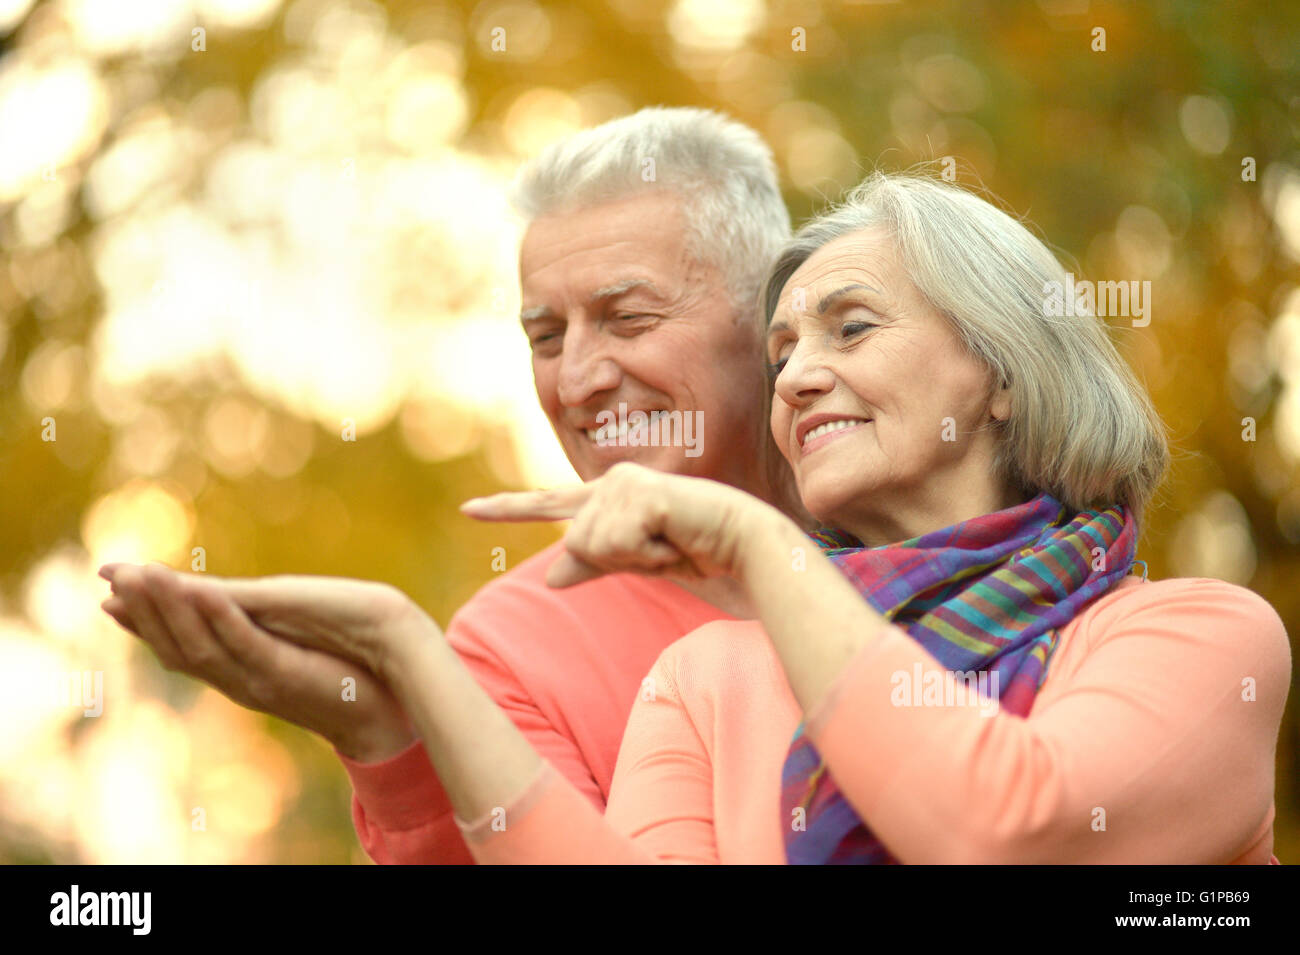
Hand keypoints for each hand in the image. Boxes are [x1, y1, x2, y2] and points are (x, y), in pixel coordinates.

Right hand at [99, 563, 418, 761]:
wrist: (386, 698)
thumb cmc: (344, 670)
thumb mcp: (290, 646)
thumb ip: (261, 632)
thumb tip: (240, 606)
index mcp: (236, 672)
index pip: (176, 647)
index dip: (141, 623)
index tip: (108, 594)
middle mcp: (239, 680)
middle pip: (175, 646)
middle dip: (142, 610)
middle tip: (110, 576)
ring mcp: (259, 677)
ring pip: (200, 644)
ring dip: (169, 606)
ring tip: (142, 573)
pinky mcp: (285, 669)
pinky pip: (244, 642)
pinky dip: (220, 617)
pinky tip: (203, 590)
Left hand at [460, 461, 773, 587]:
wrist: (743, 543)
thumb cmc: (696, 551)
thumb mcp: (636, 564)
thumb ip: (593, 565)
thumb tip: (549, 578)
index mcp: (607, 497)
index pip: (548, 504)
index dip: (507, 508)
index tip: (468, 509)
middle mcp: (611, 482)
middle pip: (575, 542)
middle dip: (618, 560)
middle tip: (663, 550)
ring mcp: (625, 483)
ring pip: (592, 545)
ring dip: (635, 558)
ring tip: (671, 543)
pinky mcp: (641, 493)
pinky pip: (618, 544)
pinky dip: (649, 555)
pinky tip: (676, 538)